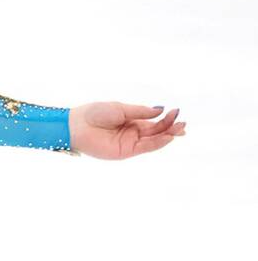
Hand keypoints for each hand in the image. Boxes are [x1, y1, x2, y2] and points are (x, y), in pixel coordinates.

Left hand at [69, 103, 185, 159]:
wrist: (77, 125)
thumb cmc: (95, 114)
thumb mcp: (121, 109)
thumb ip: (140, 112)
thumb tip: (160, 109)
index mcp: (131, 121)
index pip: (153, 121)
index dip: (166, 118)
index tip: (177, 112)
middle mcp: (132, 133)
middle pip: (156, 131)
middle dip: (170, 127)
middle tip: (183, 122)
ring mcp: (130, 143)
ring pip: (153, 140)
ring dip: (167, 135)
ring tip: (180, 129)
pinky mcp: (126, 152)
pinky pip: (145, 148)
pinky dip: (157, 143)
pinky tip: (167, 137)